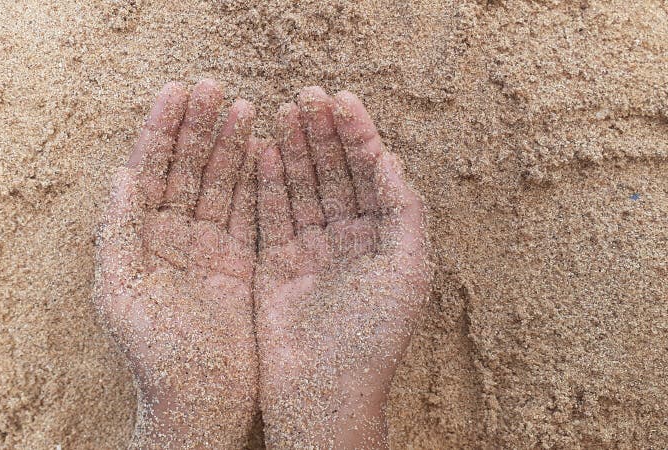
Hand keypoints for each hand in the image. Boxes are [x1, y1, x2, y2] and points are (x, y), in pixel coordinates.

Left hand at [94, 80, 259, 447]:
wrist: (200, 400)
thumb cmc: (154, 354)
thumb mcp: (122, 292)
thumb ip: (118, 231)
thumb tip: (121, 175)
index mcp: (138, 239)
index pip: (149, 171)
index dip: (161, 130)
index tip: (176, 92)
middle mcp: (172, 236)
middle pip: (185, 169)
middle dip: (197, 127)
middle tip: (213, 87)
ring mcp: (207, 247)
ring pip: (218, 184)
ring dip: (228, 146)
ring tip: (243, 107)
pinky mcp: (238, 262)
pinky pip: (245, 211)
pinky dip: (253, 181)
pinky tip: (261, 151)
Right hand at [254, 87, 430, 447]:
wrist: (324, 390)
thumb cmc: (375, 335)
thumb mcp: (409, 269)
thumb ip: (405, 210)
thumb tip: (391, 158)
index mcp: (382, 237)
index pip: (370, 173)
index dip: (358, 135)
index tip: (342, 100)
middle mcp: (346, 238)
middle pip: (334, 173)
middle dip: (323, 134)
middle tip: (307, 95)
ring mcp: (309, 249)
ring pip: (301, 187)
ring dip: (294, 149)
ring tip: (284, 112)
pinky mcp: (275, 263)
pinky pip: (269, 213)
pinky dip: (266, 182)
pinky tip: (261, 150)